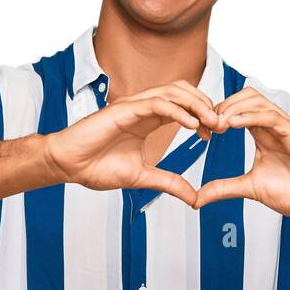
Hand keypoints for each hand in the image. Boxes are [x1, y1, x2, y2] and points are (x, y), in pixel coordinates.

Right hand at [42, 80, 221, 206]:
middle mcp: (143, 108)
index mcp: (149, 119)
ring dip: (196, 104)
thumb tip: (194, 198)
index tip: (216, 134)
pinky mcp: (123, 109)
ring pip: (173, 92)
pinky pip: (156, 103)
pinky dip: (177, 111)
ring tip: (212, 122)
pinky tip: (192, 125)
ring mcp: (134, 106)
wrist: (67, 165)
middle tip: (221, 125)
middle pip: (184, 92)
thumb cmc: (96, 166)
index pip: (184, 107)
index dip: (203, 116)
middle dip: (206, 104)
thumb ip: (170, 183)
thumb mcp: (143, 177)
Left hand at [194, 86, 289, 219]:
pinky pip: (271, 116)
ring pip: (258, 100)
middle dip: (223, 105)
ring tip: (218, 123)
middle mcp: (275, 126)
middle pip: (246, 96)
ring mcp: (286, 128)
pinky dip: (251, 116)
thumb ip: (225, 188)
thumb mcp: (250, 188)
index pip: (238, 109)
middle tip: (207, 123)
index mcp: (264, 134)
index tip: (201, 128)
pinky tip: (234, 123)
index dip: (218, 113)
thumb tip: (198, 197)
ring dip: (234, 108)